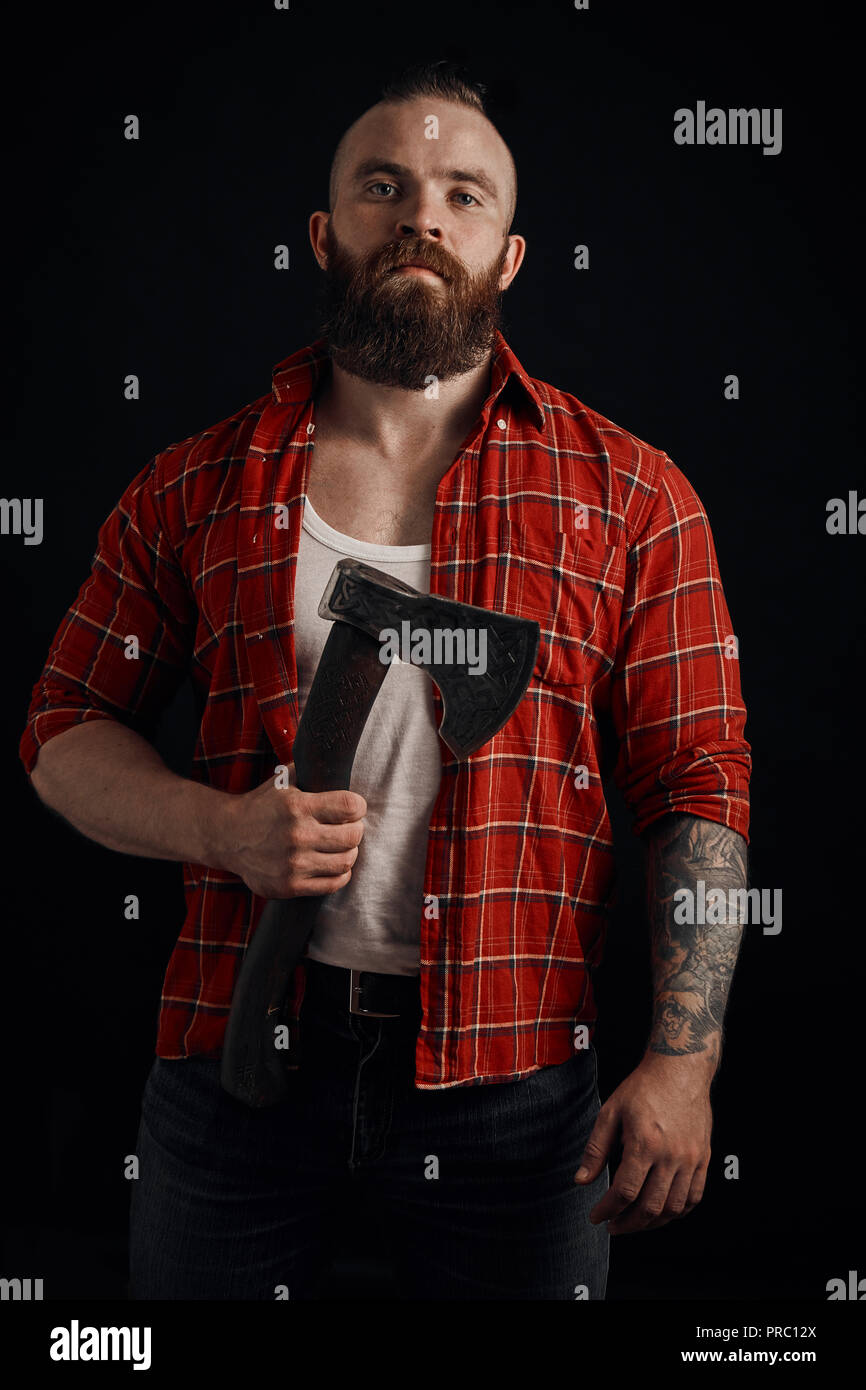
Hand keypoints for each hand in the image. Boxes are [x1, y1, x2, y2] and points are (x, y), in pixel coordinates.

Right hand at [216, 764, 366, 898]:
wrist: (228, 838)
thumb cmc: (262, 806)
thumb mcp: (282, 781)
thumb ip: (309, 769)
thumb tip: (335, 755)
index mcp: (297, 806)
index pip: (350, 806)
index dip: (358, 806)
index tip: (354, 808)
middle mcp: (297, 835)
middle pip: (353, 836)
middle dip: (355, 829)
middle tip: (347, 827)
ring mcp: (294, 864)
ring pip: (346, 861)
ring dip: (349, 852)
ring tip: (339, 846)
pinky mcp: (290, 885)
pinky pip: (334, 883)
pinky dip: (340, 873)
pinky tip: (332, 863)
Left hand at [573, 1052, 712, 1234]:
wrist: (679, 1069)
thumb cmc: (643, 1088)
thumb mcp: (611, 1112)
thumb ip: (596, 1149)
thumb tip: (581, 1181)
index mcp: (645, 1143)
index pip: (625, 1192)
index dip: (607, 1210)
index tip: (596, 1216)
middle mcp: (671, 1155)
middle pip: (650, 1207)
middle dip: (627, 1224)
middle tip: (612, 1226)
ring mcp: (691, 1159)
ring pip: (674, 1208)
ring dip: (651, 1223)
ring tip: (634, 1221)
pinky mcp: (703, 1158)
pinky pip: (695, 1197)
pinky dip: (678, 1212)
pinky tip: (662, 1212)